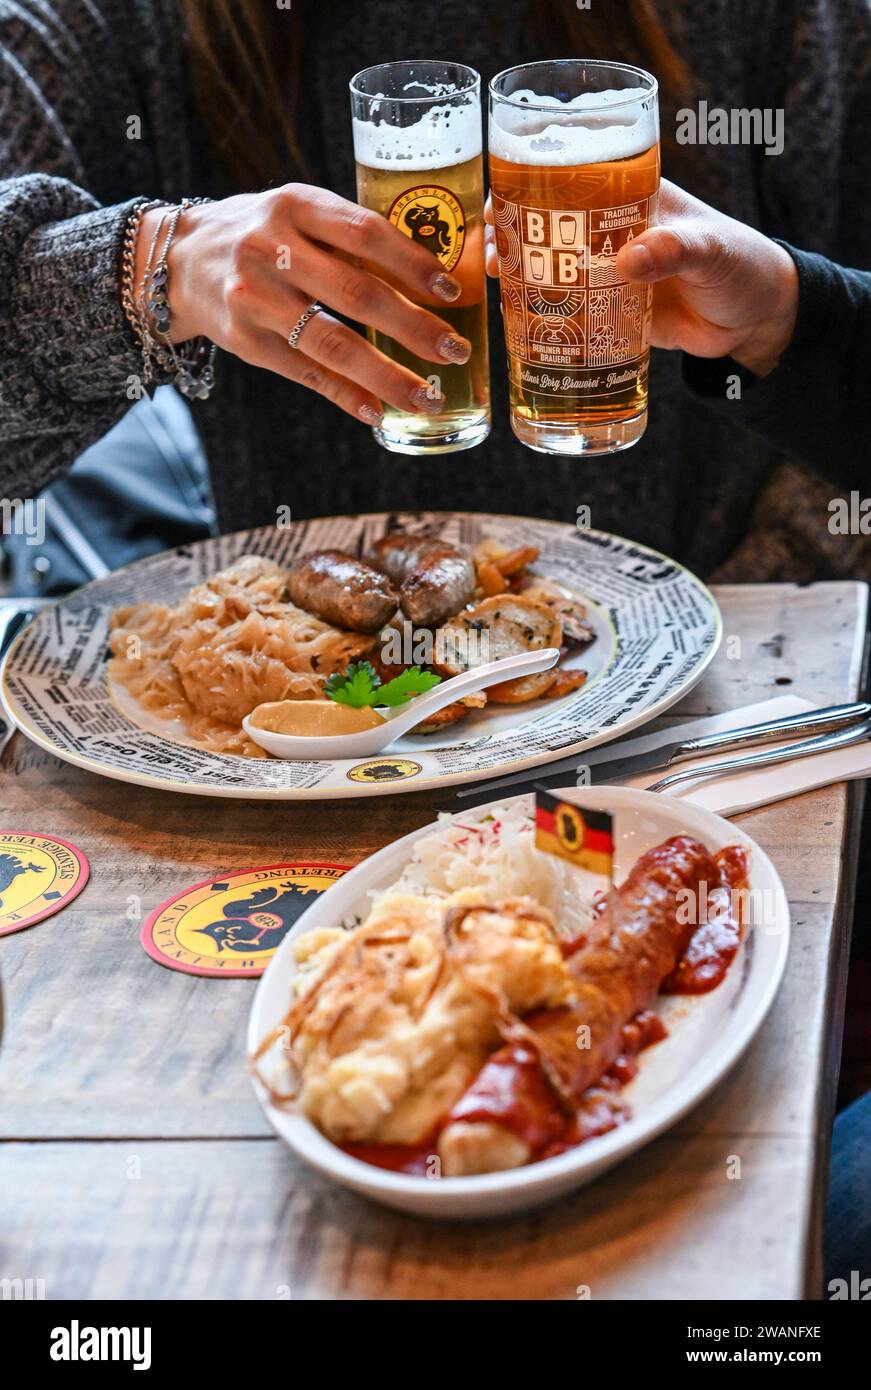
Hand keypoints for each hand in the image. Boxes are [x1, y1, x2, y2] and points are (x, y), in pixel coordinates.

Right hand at [134, 186, 472, 423]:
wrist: (178, 259)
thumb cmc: (262, 234)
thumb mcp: (298, 212)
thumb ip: (350, 236)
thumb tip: (434, 278)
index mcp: (295, 204)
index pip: (366, 233)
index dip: (414, 264)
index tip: (453, 292)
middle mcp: (272, 247)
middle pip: (356, 293)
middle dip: (414, 327)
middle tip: (455, 350)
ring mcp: (255, 297)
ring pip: (333, 342)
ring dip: (386, 375)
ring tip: (425, 396)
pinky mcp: (244, 340)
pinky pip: (305, 373)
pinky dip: (345, 395)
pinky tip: (377, 412)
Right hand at [485, 181, 798, 377]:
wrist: (755, 321)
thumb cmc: (740, 264)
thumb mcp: (710, 250)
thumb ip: (675, 250)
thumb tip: (631, 259)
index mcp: (630, 197)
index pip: (569, 179)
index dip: (526, 186)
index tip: (494, 202)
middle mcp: (608, 231)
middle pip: (545, 225)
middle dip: (508, 234)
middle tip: (483, 253)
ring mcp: (604, 273)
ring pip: (548, 268)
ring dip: (516, 276)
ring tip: (487, 285)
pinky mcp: (606, 312)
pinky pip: (564, 312)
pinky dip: (538, 317)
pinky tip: (511, 325)